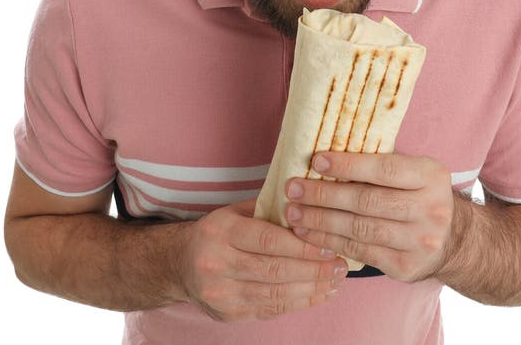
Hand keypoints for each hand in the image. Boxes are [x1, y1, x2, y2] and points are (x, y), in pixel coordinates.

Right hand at [179, 199, 347, 321]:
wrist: (179, 264)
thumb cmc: (217, 232)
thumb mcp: (235, 212)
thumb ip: (268, 209)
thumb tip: (310, 205)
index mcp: (221, 232)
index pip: (268, 240)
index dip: (302, 245)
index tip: (330, 246)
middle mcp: (217, 264)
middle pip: (274, 270)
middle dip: (313, 270)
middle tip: (341, 266)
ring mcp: (222, 294)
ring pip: (275, 295)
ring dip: (311, 290)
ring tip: (336, 281)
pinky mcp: (229, 314)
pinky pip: (270, 309)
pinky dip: (298, 303)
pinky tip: (318, 294)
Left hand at [284, 152, 455, 282]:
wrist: (454, 240)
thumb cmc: (420, 194)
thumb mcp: (414, 170)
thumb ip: (380, 162)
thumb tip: (328, 153)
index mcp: (430, 175)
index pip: (383, 169)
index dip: (348, 166)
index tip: (316, 161)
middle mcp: (430, 209)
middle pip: (367, 201)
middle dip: (324, 195)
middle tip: (293, 189)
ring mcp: (420, 242)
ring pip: (360, 229)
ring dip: (320, 221)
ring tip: (294, 214)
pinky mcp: (406, 267)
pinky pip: (361, 253)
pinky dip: (331, 243)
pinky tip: (309, 236)